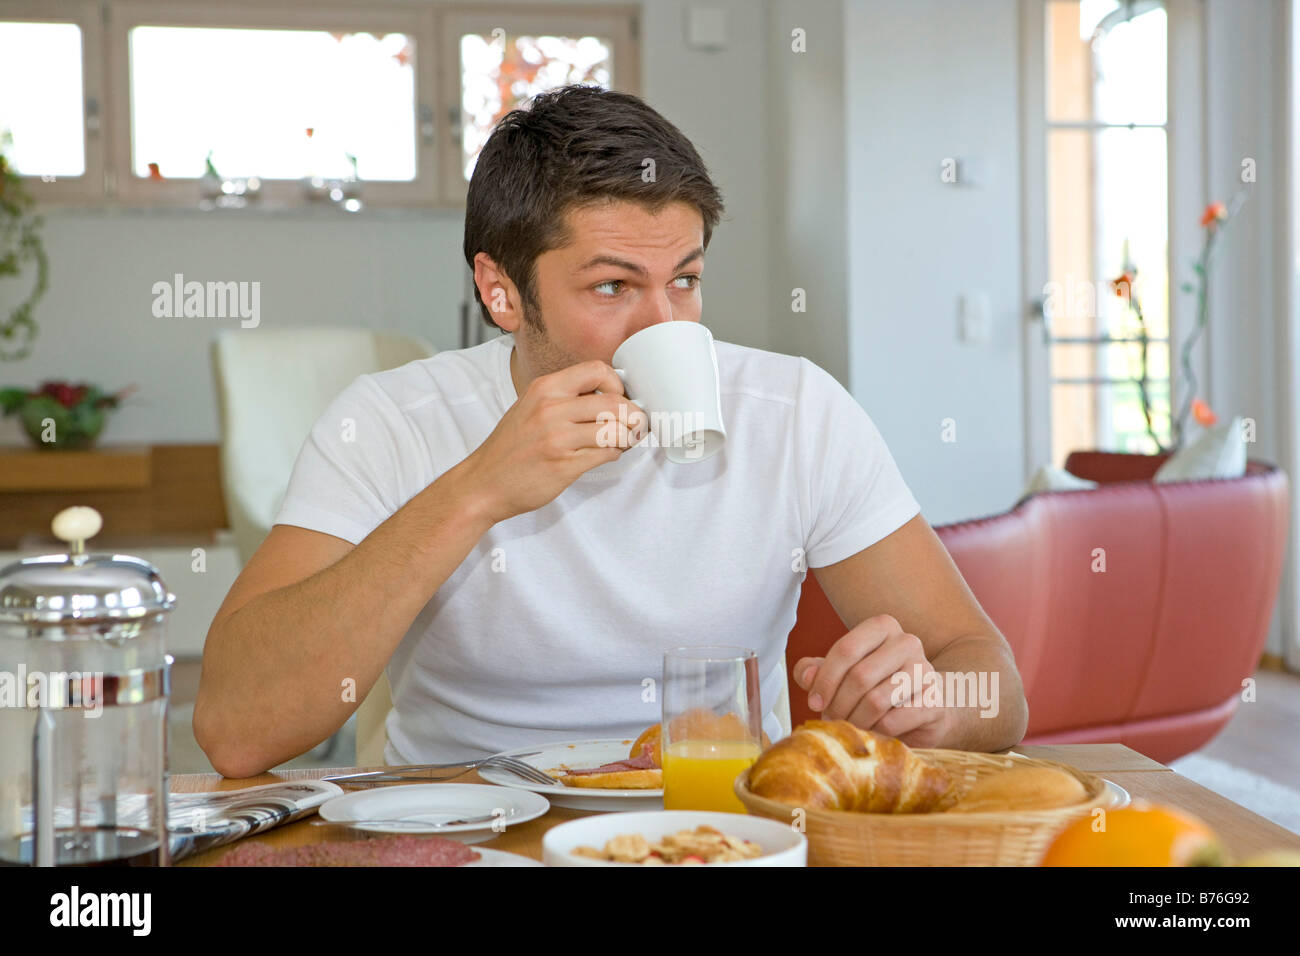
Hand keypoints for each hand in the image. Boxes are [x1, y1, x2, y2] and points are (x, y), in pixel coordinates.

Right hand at [452, 360, 647, 523]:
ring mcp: (558, 438)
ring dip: (628, 437)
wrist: (483, 482)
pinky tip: (606, 454)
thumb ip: (564, 397)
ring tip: (622, 441)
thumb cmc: (510, 447)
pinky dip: (614, 453)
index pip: (597, 370)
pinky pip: (607, 454)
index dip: (617, 384)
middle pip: (614, 403)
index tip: (619, 398)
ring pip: (616, 430)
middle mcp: (551, 409)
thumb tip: (609, 395)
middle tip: (636, 424)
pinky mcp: (564, 465)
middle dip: (634, 415)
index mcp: (545, 388)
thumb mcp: (530, 406)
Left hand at [792, 613, 951, 747]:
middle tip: (831, 719)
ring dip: (855, 720)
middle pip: (860, 676)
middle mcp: (907, 642)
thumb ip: (815, 669)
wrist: (922, 707)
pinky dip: (876, 732)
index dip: (824, 680)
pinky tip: (873, 732)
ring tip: (850, 726)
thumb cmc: (874, 685)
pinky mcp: (934, 701)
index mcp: (882, 626)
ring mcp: (925, 670)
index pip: (846, 650)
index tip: (813, 702)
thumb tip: (807, 676)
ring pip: (876, 701)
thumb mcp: (840, 673)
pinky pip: (893, 721)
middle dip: (838, 704)